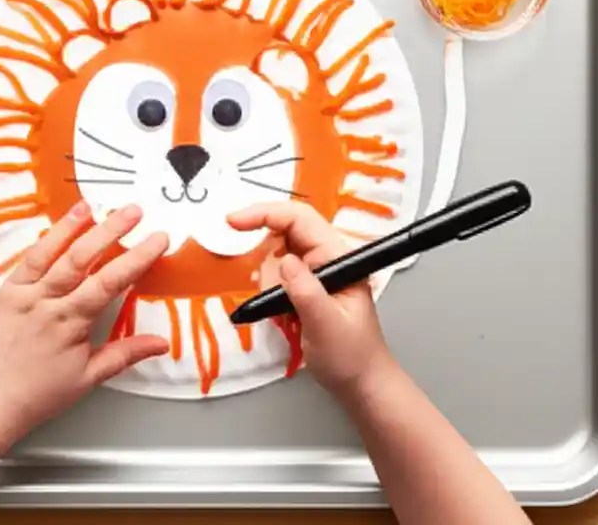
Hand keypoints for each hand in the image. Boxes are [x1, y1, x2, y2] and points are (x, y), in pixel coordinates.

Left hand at [0, 201, 168, 432]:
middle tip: (135, 211)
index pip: (109, 282)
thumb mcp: (88, 378)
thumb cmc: (38, 393)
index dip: (136, 258)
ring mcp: (24, 294)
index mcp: (69, 323)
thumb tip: (161, 343)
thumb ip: (126, 354)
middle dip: (111, 231)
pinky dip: (45, 240)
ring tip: (93, 205)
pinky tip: (60, 225)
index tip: (157, 240)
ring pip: (52, 253)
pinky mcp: (8, 291)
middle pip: (82, 258)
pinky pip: (28, 260)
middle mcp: (46, 303)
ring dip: (74, 226)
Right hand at [227, 202, 393, 396]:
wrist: (363, 384)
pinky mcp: (310, 286)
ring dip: (267, 272)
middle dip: (262, 242)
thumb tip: (285, 261)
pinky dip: (270, 286)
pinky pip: (282, 272)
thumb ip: (306, 292)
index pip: (301, 219)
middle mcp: (329, 259)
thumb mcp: (326, 326)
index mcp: (339, 259)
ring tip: (280, 309)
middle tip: (250, 268)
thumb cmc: (352, 358)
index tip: (234, 222)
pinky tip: (279, 312)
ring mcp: (320, 272)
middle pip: (288, 228)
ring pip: (282, 250)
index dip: (266, 213)